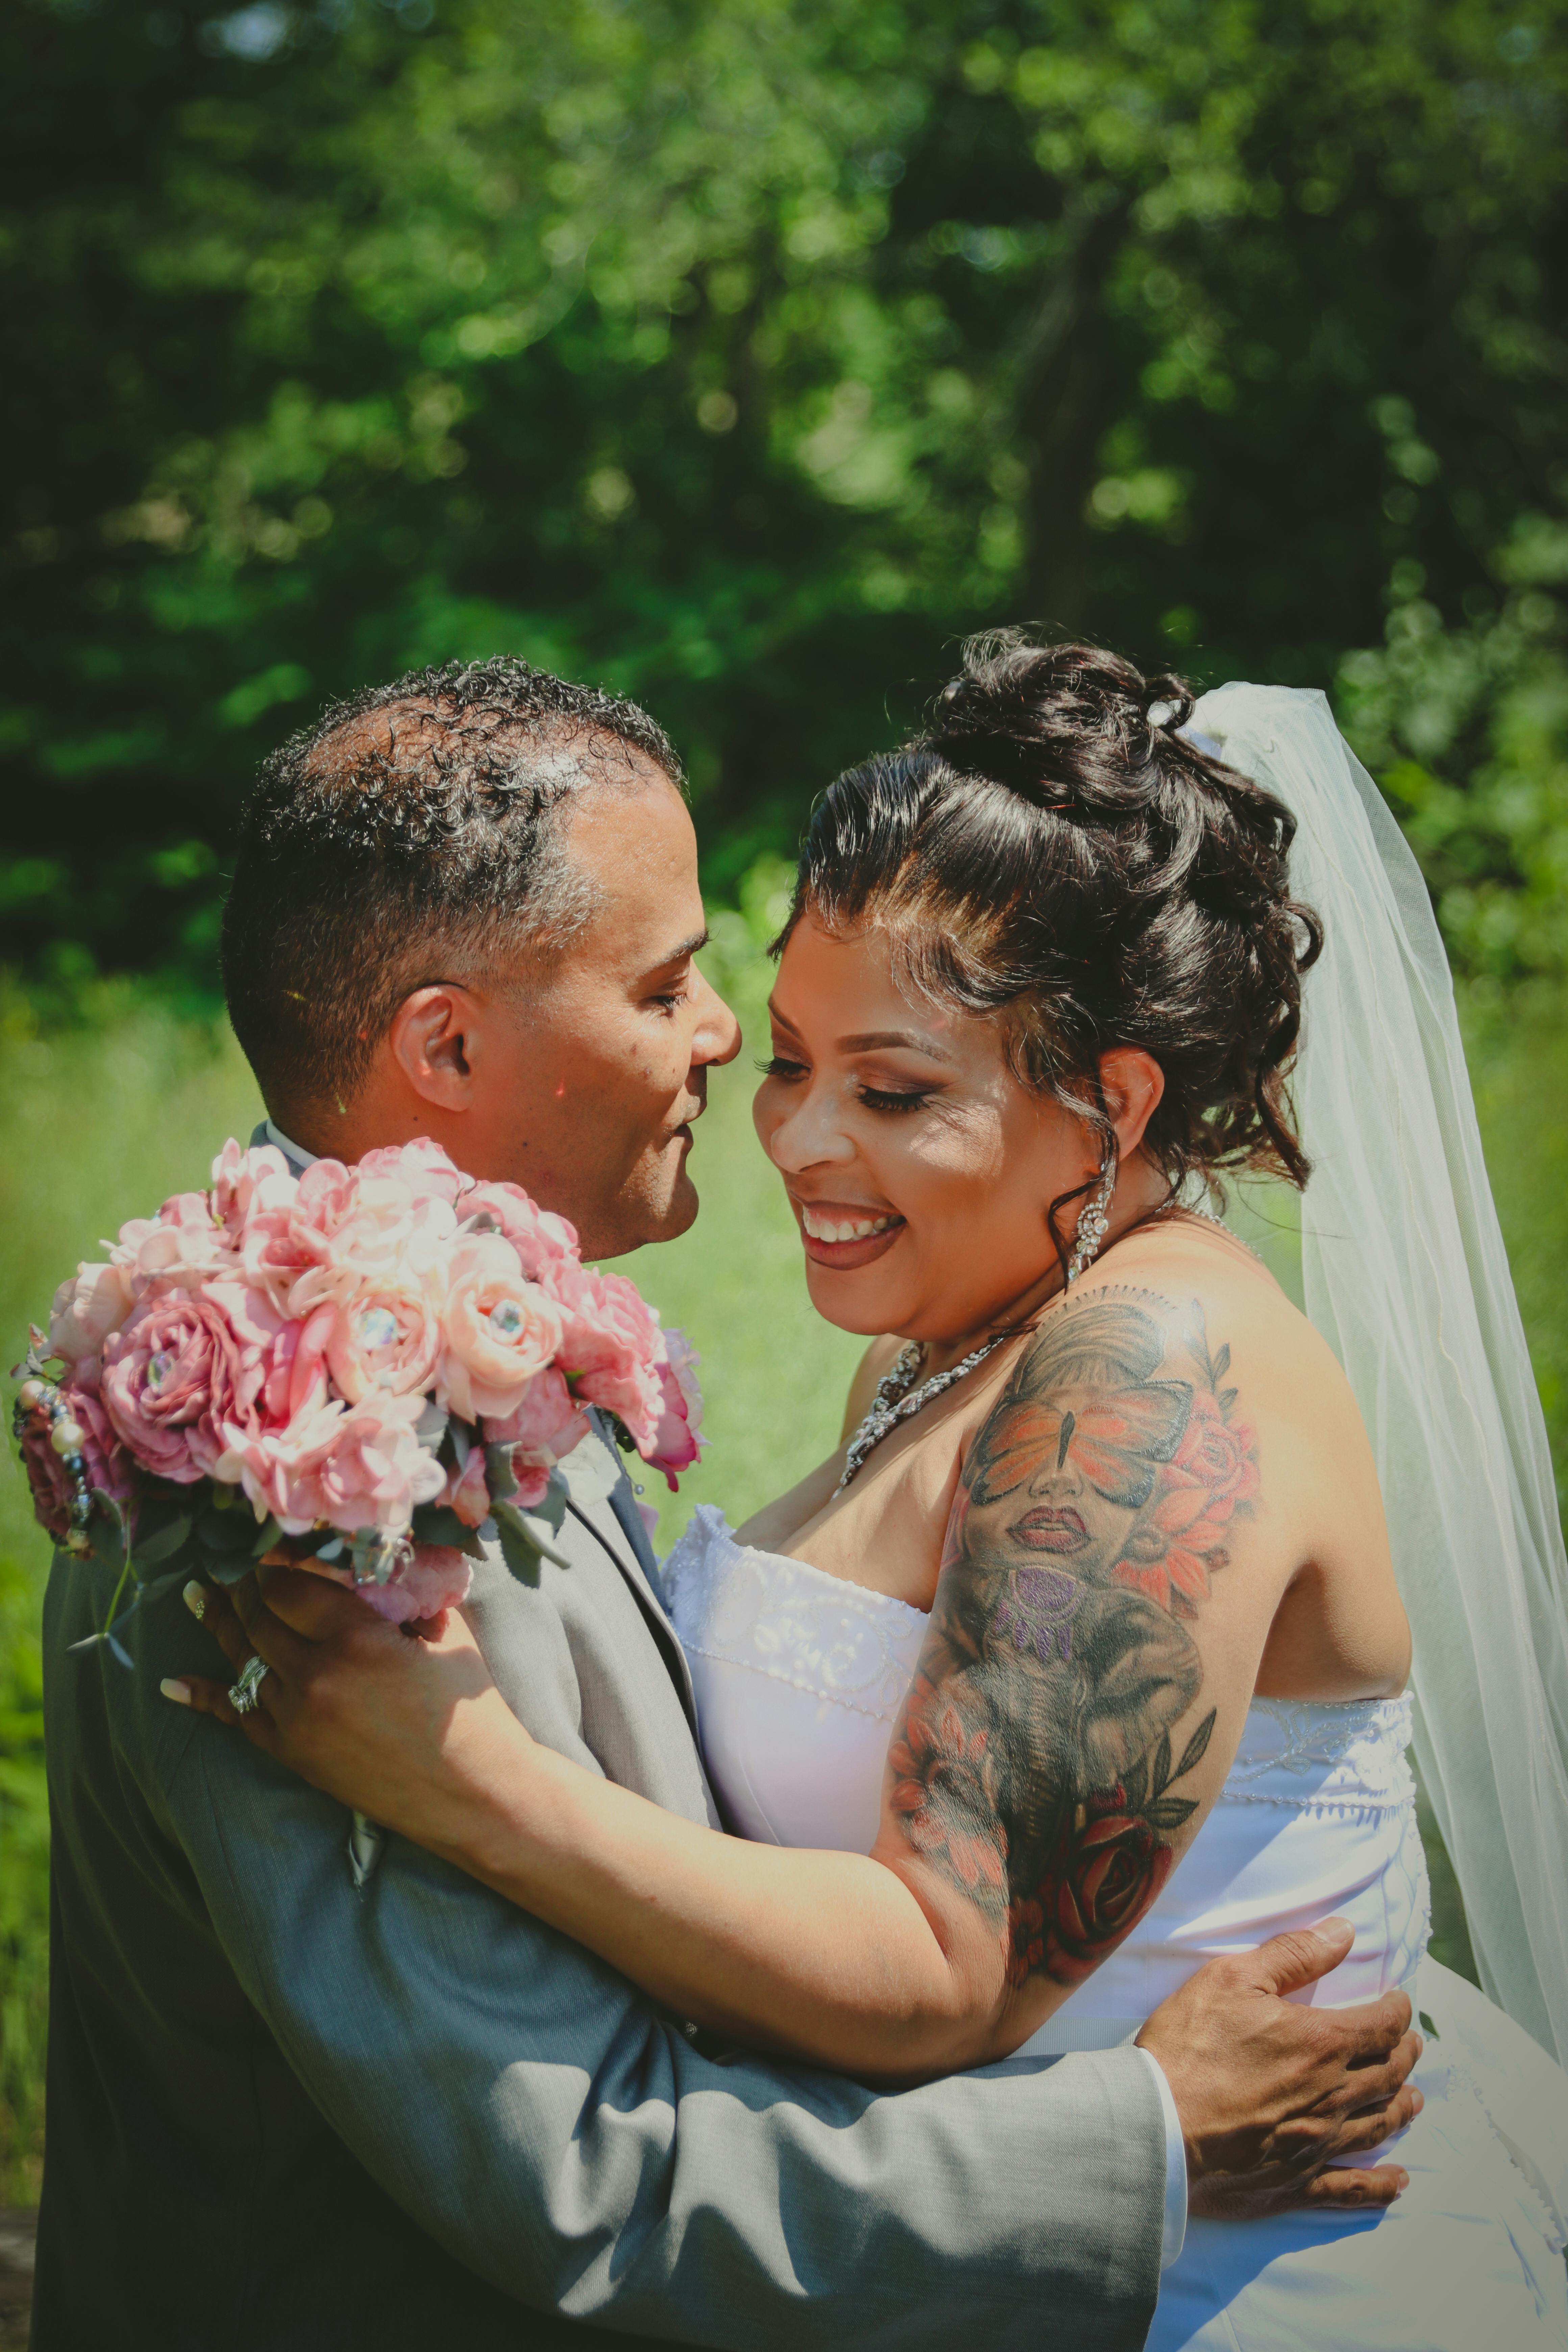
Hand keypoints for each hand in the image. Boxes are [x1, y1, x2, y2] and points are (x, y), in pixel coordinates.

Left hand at [163, 1566, 533, 1855]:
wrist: (473, 1795)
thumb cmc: (471, 1711)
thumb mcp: (445, 1635)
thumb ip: (405, 1597)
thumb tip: (375, 1563)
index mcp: (356, 1639)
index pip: (288, 1584)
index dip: (274, 1561)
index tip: (269, 1542)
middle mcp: (315, 1676)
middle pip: (258, 1616)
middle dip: (244, 1586)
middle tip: (233, 1560)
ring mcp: (295, 1719)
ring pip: (243, 1658)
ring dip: (220, 1623)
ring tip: (197, 1594)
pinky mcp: (291, 1753)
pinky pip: (235, 1715)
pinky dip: (203, 1696)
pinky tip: (172, 1682)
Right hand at [1137, 1920, 1423, 2216]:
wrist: (1155, 2125)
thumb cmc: (1189, 2045)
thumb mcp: (1232, 1978)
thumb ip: (1293, 1954)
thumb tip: (1345, 1931)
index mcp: (1321, 2043)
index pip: (1381, 2025)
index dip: (1397, 2010)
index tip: (1399, 2001)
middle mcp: (1332, 2097)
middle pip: (1388, 2074)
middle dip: (1405, 2055)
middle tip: (1412, 2044)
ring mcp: (1317, 2145)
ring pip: (1379, 2126)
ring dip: (1402, 2108)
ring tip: (1414, 2099)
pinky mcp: (1297, 2184)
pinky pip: (1353, 2189)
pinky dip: (1381, 2186)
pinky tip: (1398, 2182)